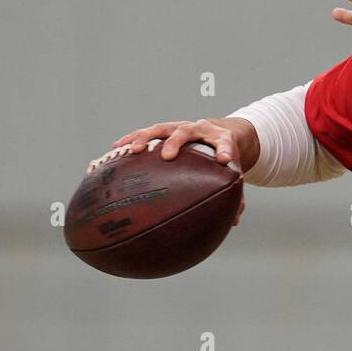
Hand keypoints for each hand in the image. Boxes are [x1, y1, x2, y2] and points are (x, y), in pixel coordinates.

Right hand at [108, 119, 246, 225]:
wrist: (219, 134)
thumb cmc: (224, 157)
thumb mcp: (231, 172)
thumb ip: (235, 195)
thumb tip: (234, 222)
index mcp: (221, 139)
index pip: (224, 144)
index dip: (224, 151)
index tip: (223, 159)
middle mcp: (199, 129)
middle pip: (187, 131)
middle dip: (176, 143)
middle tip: (167, 156)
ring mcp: (180, 127)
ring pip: (162, 128)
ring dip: (146, 138)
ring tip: (133, 150)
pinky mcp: (165, 129)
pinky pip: (146, 133)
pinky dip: (132, 138)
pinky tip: (116, 147)